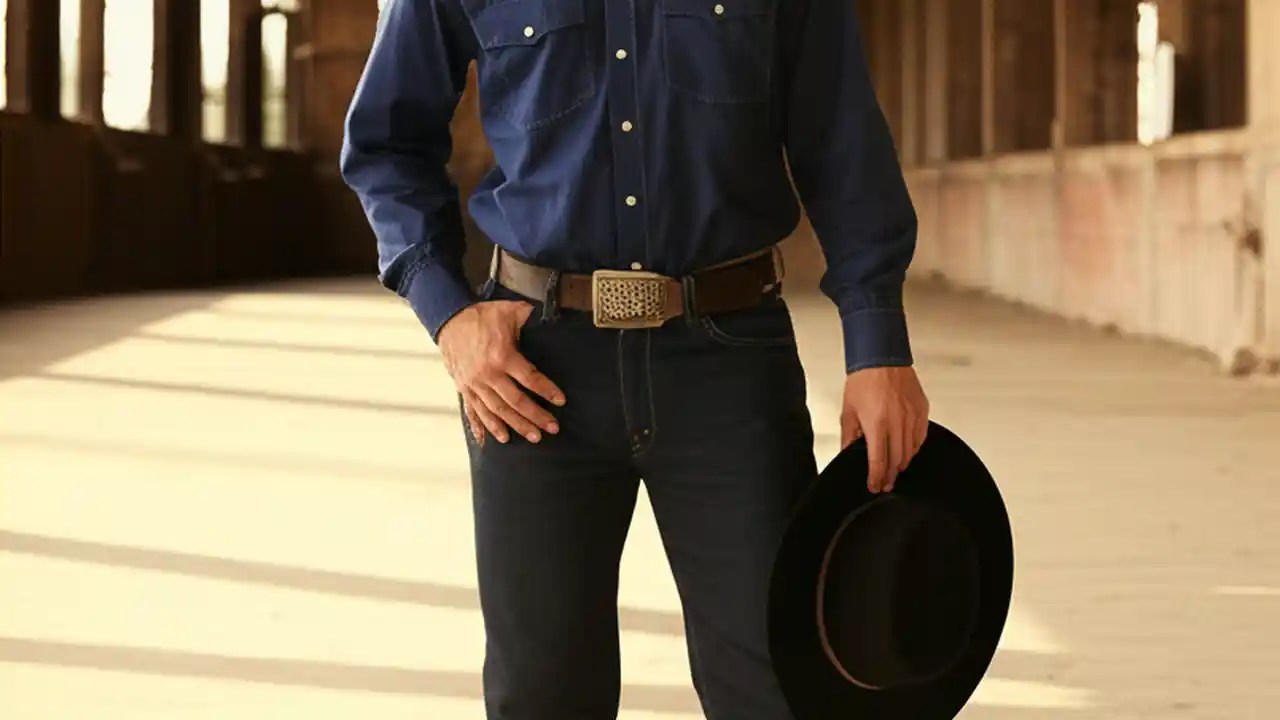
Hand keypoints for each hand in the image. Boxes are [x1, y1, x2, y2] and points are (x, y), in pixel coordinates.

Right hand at [439, 301, 564, 445]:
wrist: (448, 319)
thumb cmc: (482, 316)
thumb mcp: (509, 310)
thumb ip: (529, 316)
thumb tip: (549, 314)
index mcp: (502, 356)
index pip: (530, 378)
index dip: (547, 390)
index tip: (561, 401)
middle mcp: (488, 374)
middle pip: (516, 401)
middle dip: (536, 416)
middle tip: (552, 428)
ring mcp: (474, 384)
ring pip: (497, 411)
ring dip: (515, 426)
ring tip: (533, 437)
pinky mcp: (464, 388)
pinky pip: (473, 411)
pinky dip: (482, 427)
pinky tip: (491, 440)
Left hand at [841, 366, 928, 493]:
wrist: (881, 357)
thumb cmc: (863, 380)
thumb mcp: (848, 410)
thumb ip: (849, 435)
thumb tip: (847, 452)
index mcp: (876, 425)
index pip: (878, 461)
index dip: (876, 478)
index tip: (874, 486)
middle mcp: (897, 423)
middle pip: (896, 460)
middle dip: (890, 476)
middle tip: (886, 484)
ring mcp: (911, 417)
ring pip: (911, 450)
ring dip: (902, 463)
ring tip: (895, 470)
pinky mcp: (921, 409)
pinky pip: (921, 436)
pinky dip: (915, 447)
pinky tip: (909, 451)